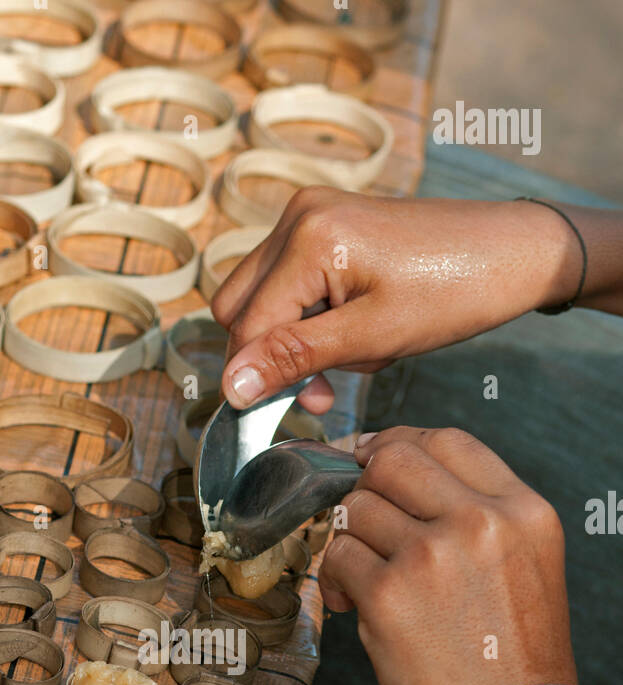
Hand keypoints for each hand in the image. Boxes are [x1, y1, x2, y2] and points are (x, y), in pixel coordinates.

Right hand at [212, 189, 583, 412]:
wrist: (513, 251)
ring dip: (294, 339)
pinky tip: (356, 327)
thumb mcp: (372, 338)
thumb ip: (295, 359)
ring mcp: (311, 213)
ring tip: (355, 353)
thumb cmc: (454, 292)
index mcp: (307, 237)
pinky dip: (312, 317)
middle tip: (327, 389)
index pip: (245, 326)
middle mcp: (299, 214)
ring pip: (261, 298)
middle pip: (239, 307)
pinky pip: (289, 282)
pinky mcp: (327, 223)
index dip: (258, 378)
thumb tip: (230, 387)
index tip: (289, 413)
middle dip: (275, 356)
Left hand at [320, 426, 581, 684]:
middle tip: (351, 513)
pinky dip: (332, 578)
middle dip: (361, 483)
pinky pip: (337, 556)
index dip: (397, 442)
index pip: (447, 441)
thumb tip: (396, 479)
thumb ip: (475, 516)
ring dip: (346, 539)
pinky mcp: (388, 593)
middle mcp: (481, 522)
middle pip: (392, 460)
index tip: (370, 455)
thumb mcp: (523, 566)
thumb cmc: (512, 663)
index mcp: (523, 510)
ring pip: (356, 508)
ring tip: (359, 578)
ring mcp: (431, 555)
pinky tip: (349, 604)